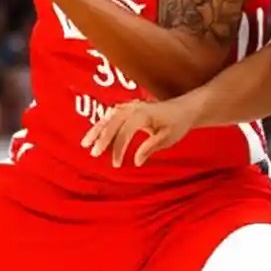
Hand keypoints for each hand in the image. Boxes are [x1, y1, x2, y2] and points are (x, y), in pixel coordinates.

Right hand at [80, 99, 194, 167]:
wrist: (185, 108)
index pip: (125, 131)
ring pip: (109, 116)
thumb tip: (136, 161)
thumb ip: (150, 147)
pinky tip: (95, 133)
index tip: (117, 163)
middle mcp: (135, 107)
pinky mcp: (130, 108)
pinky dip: (102, 123)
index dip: (119, 148)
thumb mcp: (168, 138)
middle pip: (113, 121)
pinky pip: (112, 114)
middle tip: (94, 153)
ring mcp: (131, 106)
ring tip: (85, 143)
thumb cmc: (178, 123)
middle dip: (102, 137)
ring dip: (97, 129)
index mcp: (144, 114)